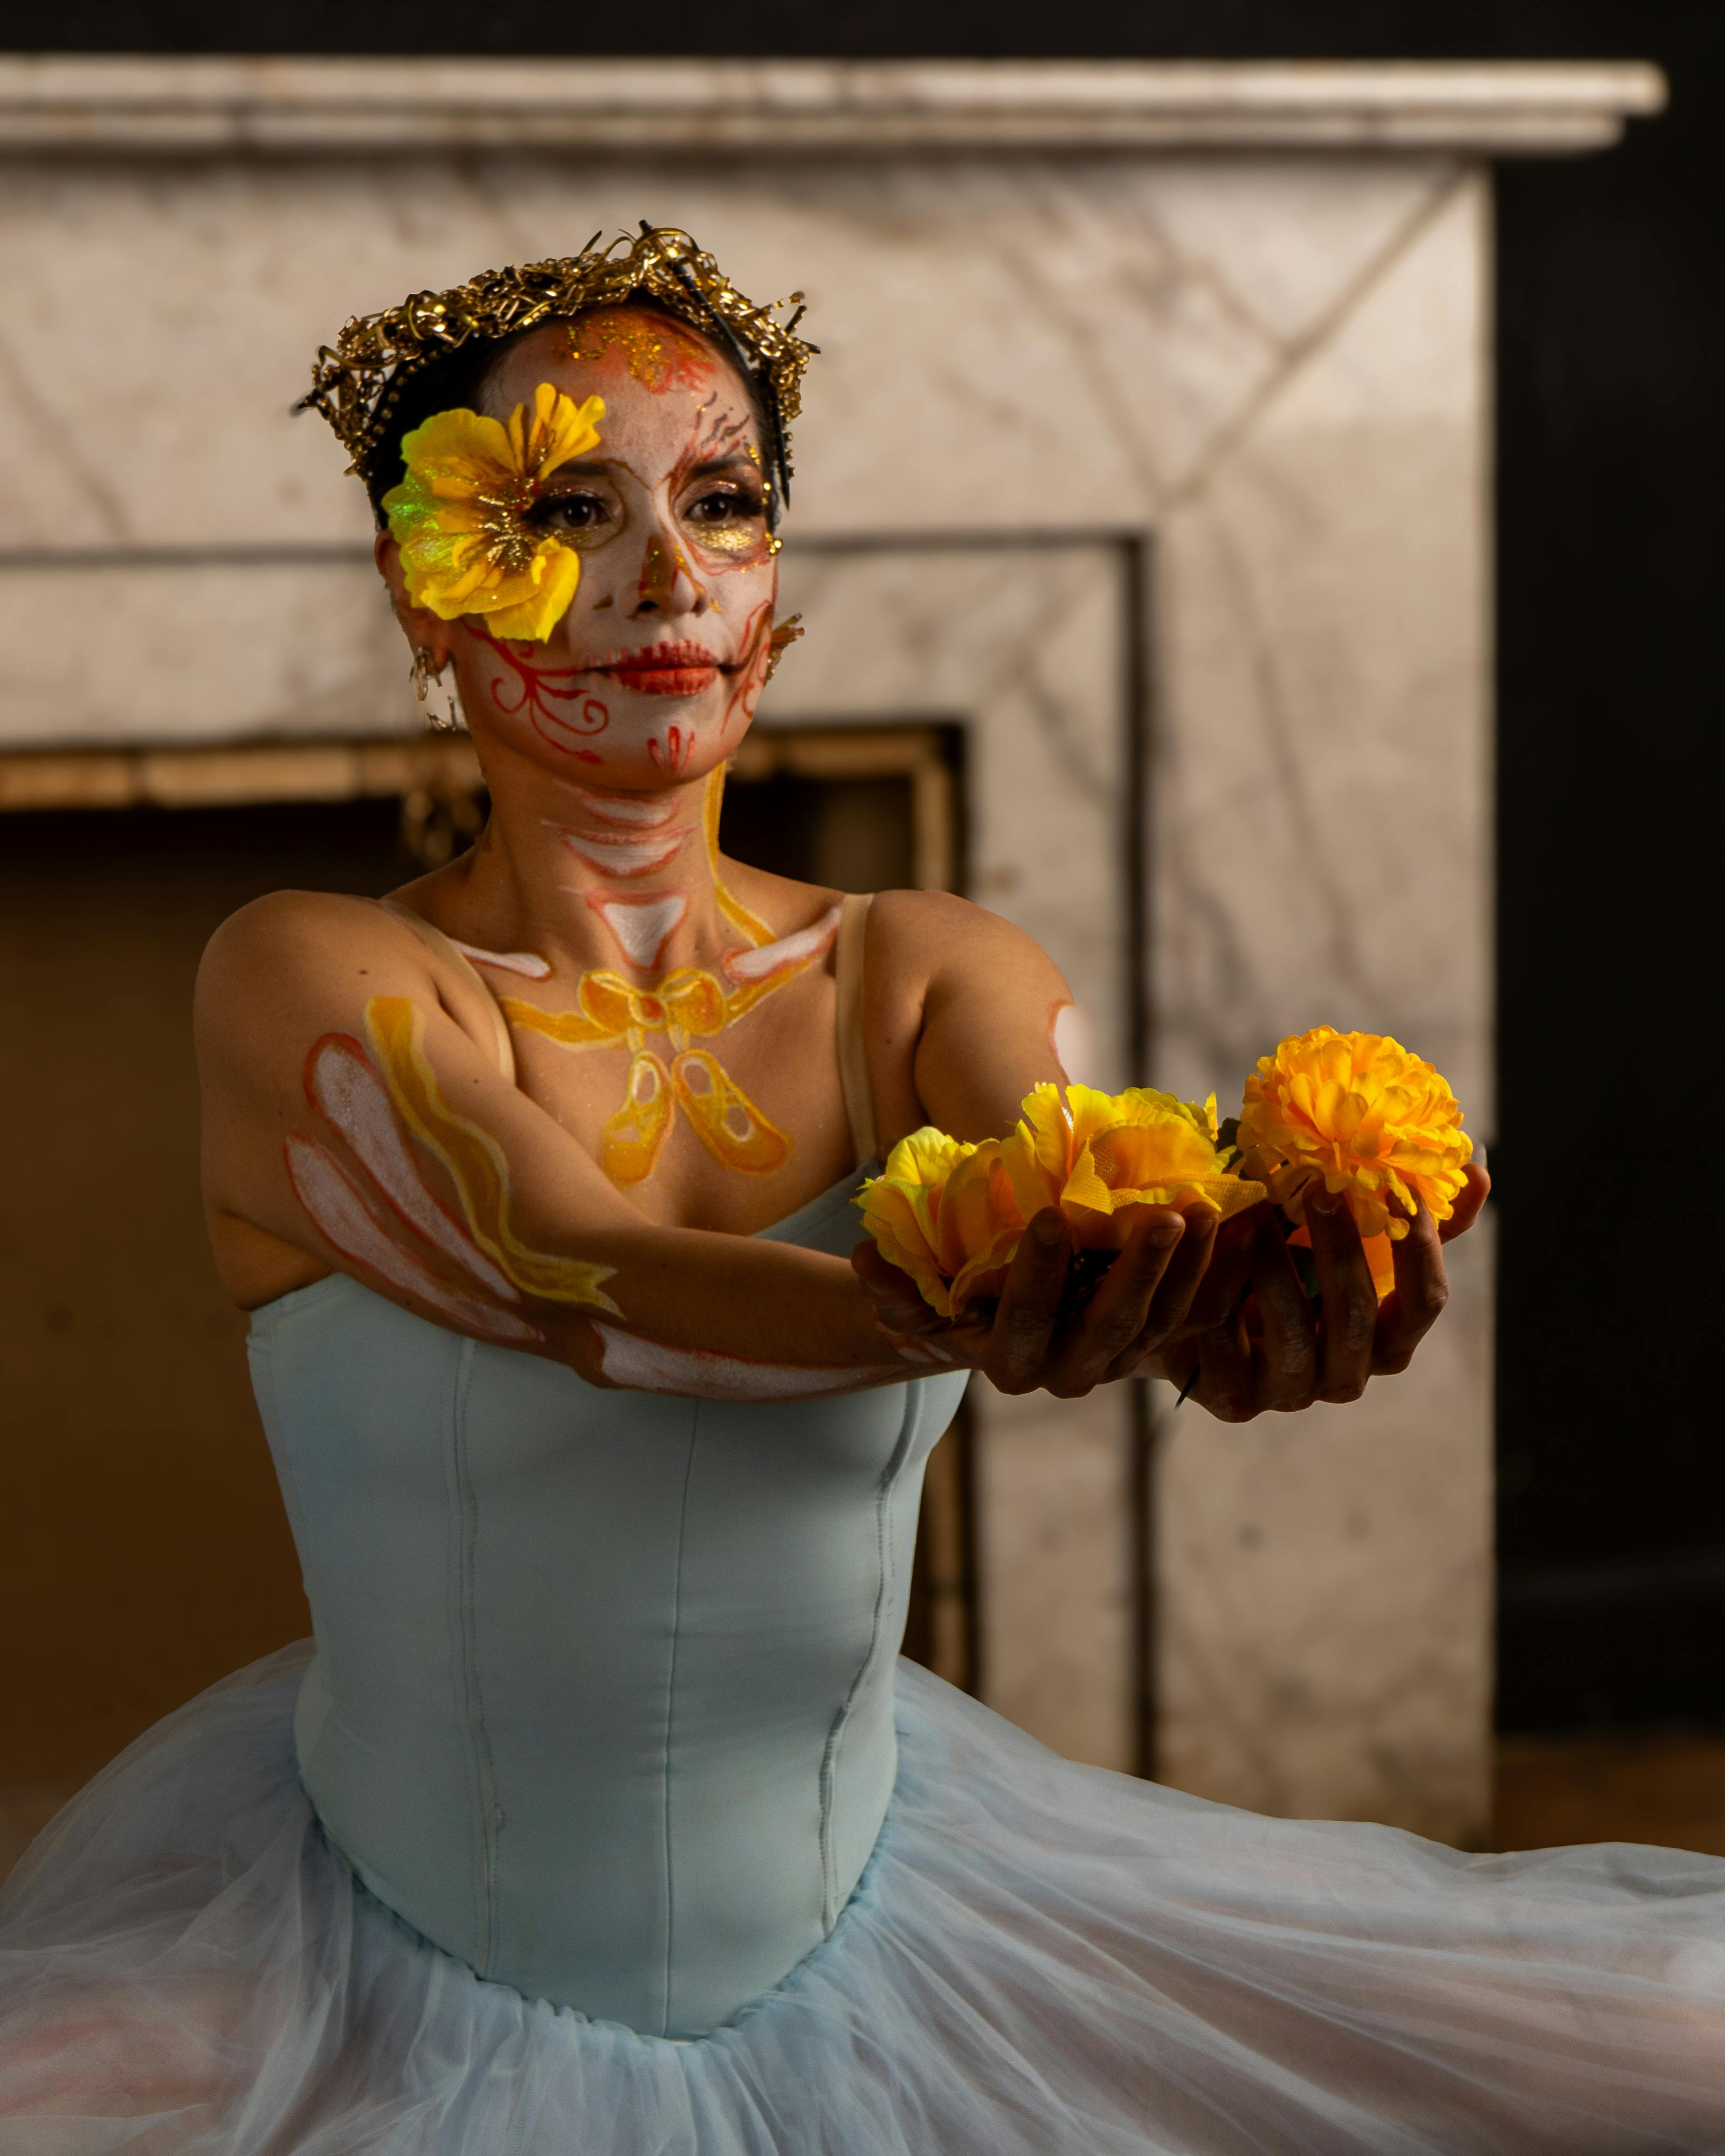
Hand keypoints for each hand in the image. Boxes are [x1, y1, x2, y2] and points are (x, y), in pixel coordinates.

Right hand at [851, 1199, 1222, 1398]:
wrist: (990, 1318)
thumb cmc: (946, 1292)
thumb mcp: (913, 1289)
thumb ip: (892, 1283)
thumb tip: (865, 1260)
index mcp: (1008, 1361)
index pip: (1025, 1322)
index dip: (1038, 1275)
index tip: (1049, 1217)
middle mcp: (1067, 1372)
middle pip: (1110, 1328)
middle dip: (1138, 1272)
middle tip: (1162, 1216)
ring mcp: (1117, 1358)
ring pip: (1162, 1323)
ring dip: (1190, 1269)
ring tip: (1206, 1209)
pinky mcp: (1154, 1341)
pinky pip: (1195, 1315)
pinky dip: (1219, 1275)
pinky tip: (1241, 1227)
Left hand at [1154, 1161, 1490, 1420]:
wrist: (1201, 1314)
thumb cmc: (1286, 1270)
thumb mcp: (1343, 1240)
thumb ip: (1404, 1217)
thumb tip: (1479, 1169)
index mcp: (1388, 1341)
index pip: (1424, 1302)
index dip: (1419, 1248)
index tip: (1399, 1188)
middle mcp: (1348, 1376)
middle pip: (1357, 1316)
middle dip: (1340, 1247)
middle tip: (1318, 1189)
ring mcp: (1291, 1394)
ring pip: (1293, 1333)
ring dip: (1274, 1264)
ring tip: (1253, 1212)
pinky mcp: (1234, 1399)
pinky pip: (1229, 1348)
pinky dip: (1221, 1293)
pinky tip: (1212, 1251)